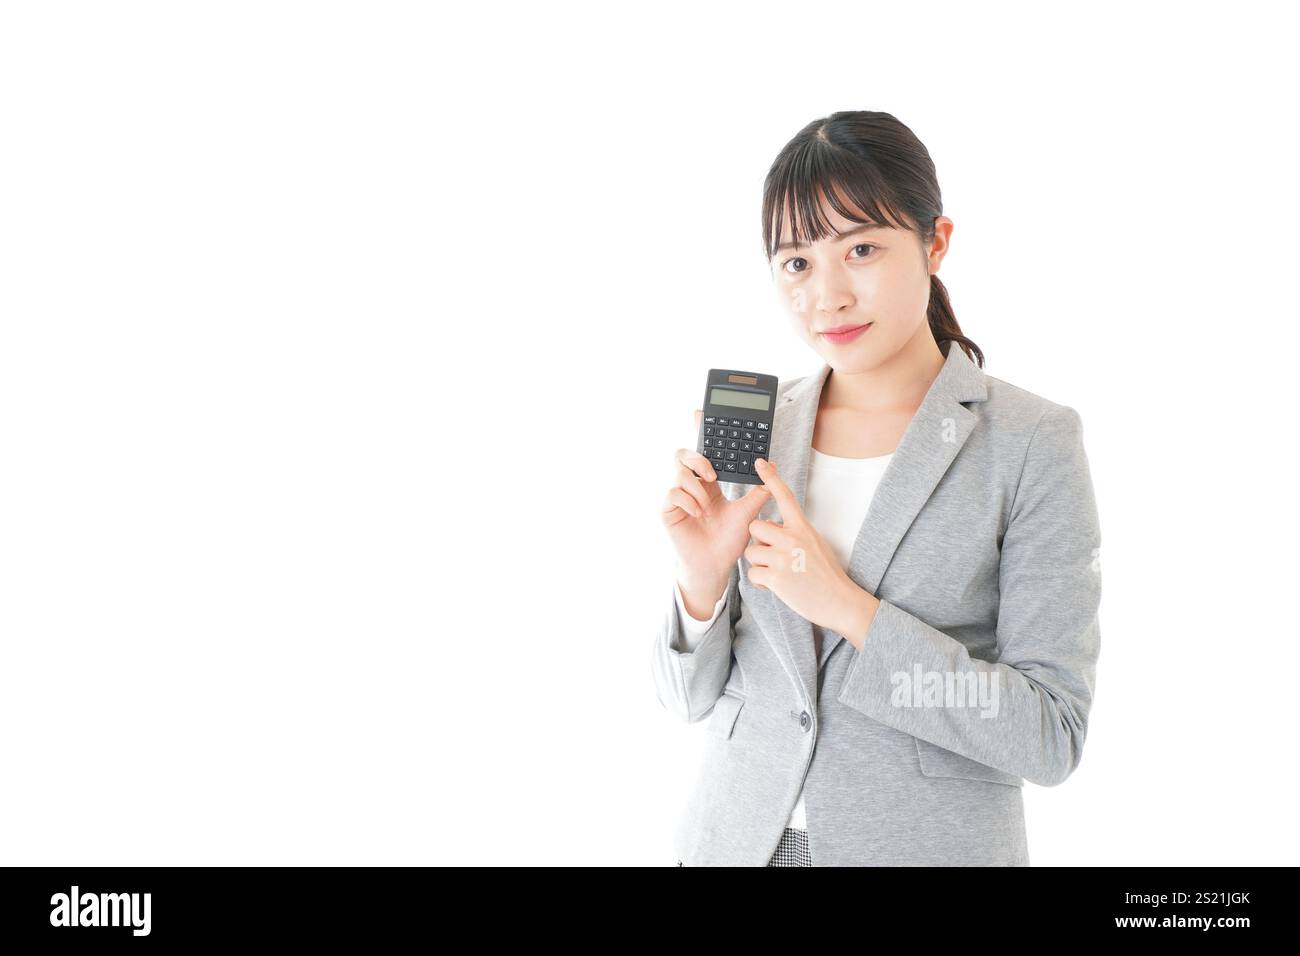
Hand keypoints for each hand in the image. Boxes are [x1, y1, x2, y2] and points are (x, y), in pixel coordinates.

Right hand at [662, 410, 772, 591]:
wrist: (716, 565)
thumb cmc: (729, 540)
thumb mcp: (749, 512)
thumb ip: (759, 490)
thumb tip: (771, 466)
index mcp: (709, 481)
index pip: (704, 450)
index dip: (700, 431)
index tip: (699, 413)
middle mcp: (692, 485)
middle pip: (684, 454)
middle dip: (698, 458)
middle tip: (712, 474)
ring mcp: (679, 497)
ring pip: (679, 472)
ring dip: (696, 487)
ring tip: (707, 505)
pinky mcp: (669, 511)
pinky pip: (673, 494)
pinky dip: (688, 501)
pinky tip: (699, 514)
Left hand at [746, 457, 879, 645]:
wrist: (839, 602)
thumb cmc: (827, 575)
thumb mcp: (815, 544)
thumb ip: (795, 533)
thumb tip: (774, 528)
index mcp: (803, 528)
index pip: (785, 497)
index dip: (772, 478)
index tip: (760, 462)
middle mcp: (792, 538)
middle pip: (755, 527)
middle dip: (758, 541)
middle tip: (774, 556)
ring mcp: (783, 558)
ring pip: (750, 552)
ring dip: (759, 564)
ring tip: (778, 574)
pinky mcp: (776, 578)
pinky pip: (753, 574)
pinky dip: (761, 583)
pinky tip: (777, 586)